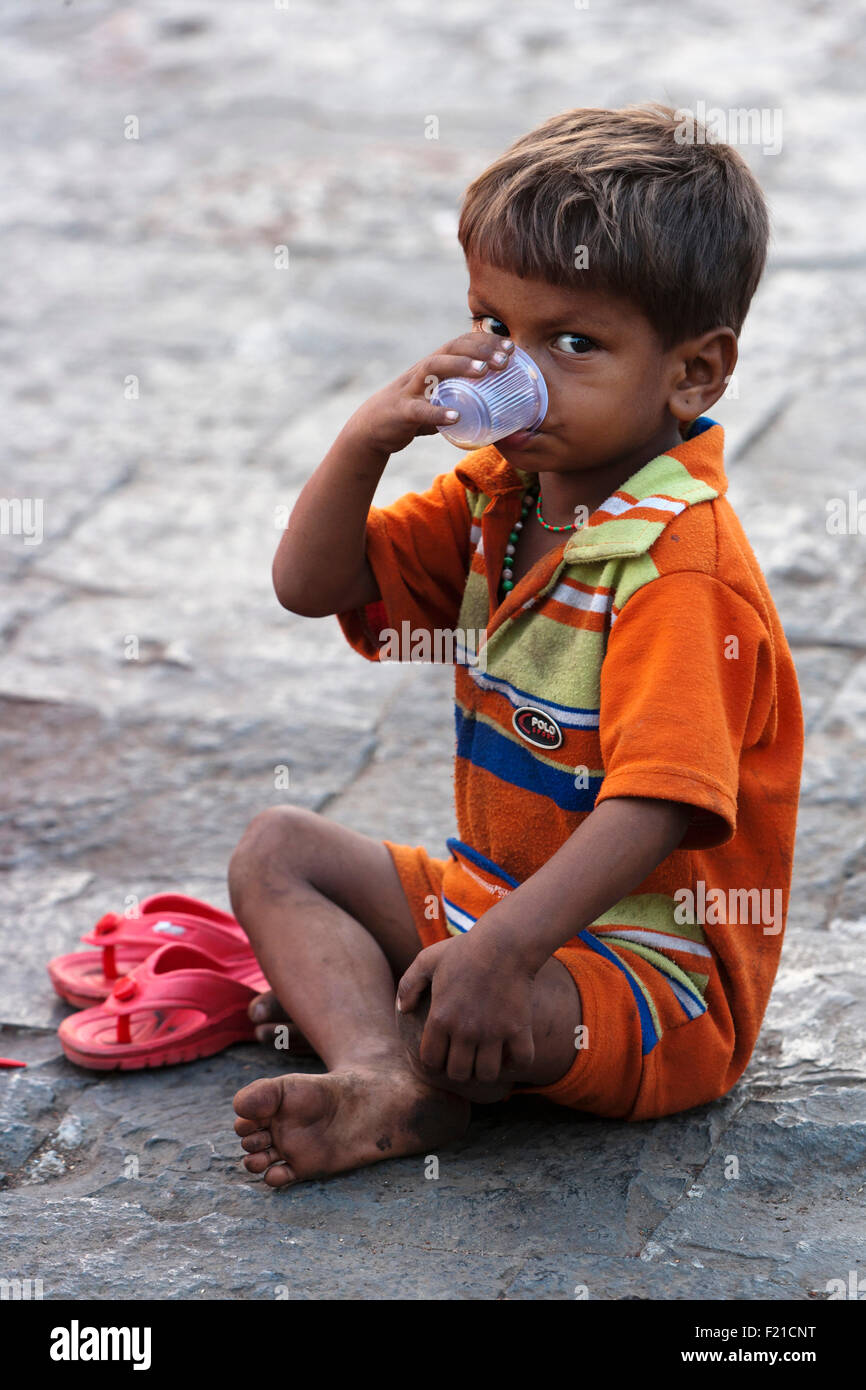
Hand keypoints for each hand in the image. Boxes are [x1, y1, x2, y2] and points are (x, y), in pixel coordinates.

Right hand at [347, 332, 514, 455]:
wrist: (372, 428)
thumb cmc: (413, 412)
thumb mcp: (438, 399)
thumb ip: (462, 399)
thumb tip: (499, 408)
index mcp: (434, 366)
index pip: (460, 343)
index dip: (485, 342)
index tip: (511, 348)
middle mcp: (422, 370)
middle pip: (450, 348)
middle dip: (478, 350)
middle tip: (504, 360)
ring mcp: (410, 389)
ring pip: (433, 367)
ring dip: (460, 366)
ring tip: (484, 372)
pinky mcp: (401, 412)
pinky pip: (419, 410)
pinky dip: (438, 413)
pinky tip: (456, 417)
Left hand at [396, 932, 534, 1085]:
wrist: (505, 942)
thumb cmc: (465, 949)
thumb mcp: (427, 959)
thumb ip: (409, 984)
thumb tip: (401, 1009)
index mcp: (441, 1017)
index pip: (431, 1060)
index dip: (434, 1062)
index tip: (440, 1057)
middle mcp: (466, 1030)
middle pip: (459, 1073)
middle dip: (459, 1071)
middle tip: (464, 1059)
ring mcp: (493, 1032)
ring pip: (488, 1074)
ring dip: (486, 1070)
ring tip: (486, 1059)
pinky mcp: (519, 1028)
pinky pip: (521, 1061)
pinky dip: (516, 1063)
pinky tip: (510, 1053)